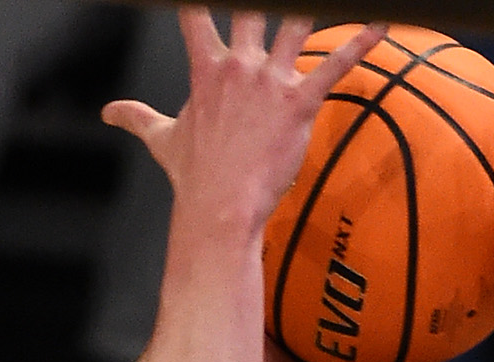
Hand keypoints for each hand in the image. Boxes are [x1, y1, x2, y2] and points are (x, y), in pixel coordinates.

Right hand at [103, 11, 385, 229]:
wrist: (216, 210)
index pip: (196, 15)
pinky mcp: (298, 103)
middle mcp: (238, 66)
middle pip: (254, 7)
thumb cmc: (192, 176)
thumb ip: (136, 117)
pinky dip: (362, 40)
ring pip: (299, 23)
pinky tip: (383, 21)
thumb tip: (109, 112)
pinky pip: (336, 64)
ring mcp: (269, 82)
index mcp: (206, 70)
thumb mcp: (162, 140)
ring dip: (314, 5)